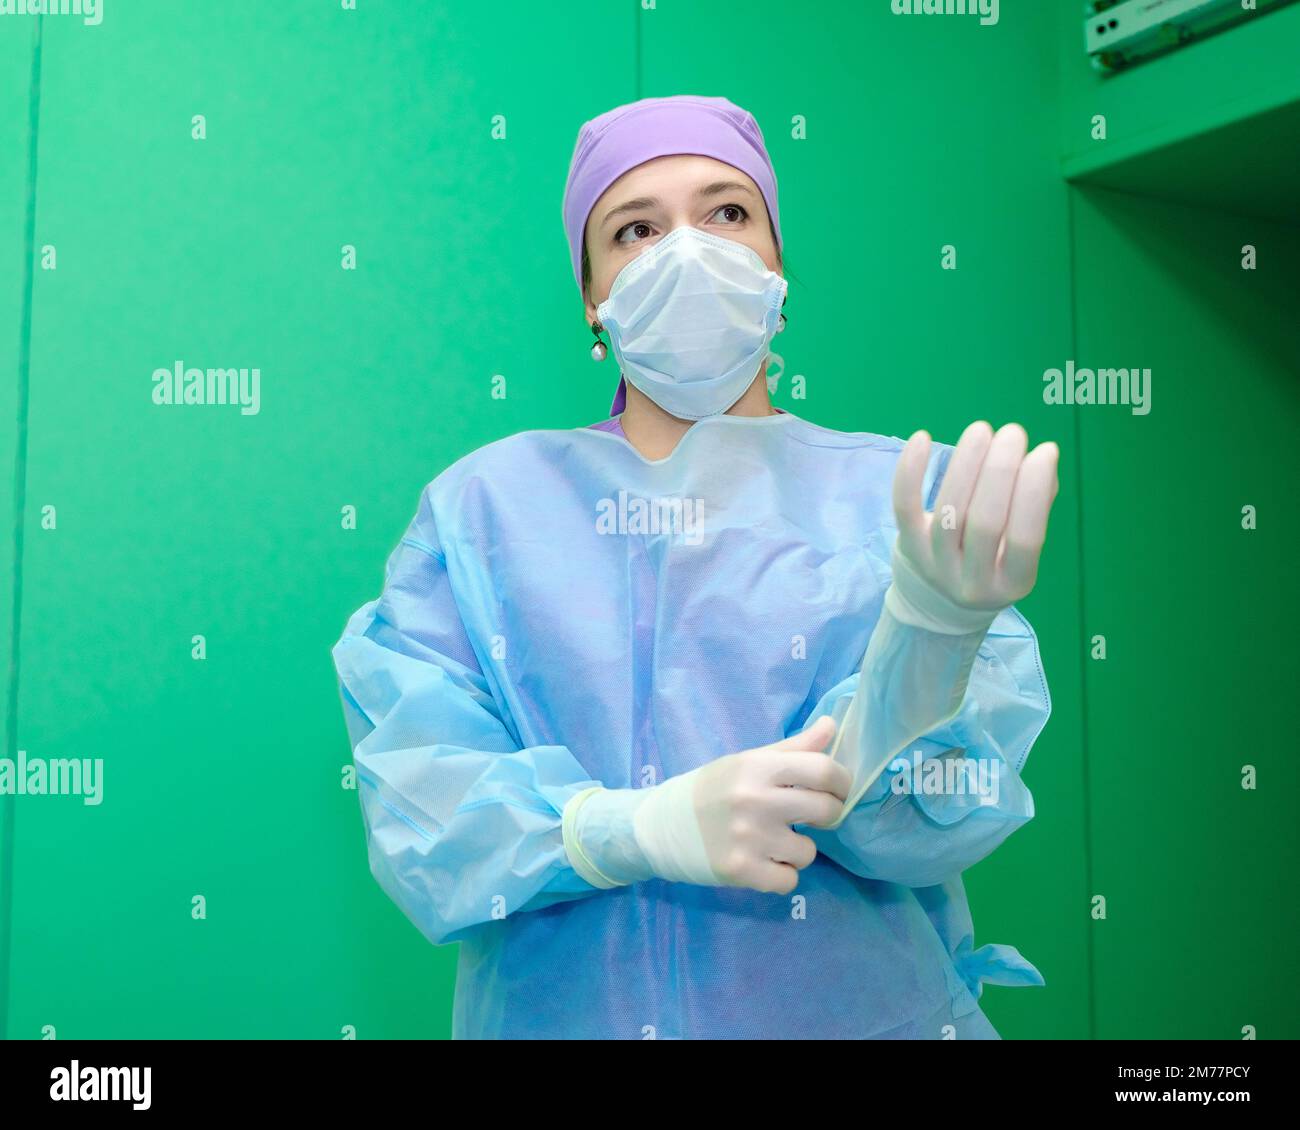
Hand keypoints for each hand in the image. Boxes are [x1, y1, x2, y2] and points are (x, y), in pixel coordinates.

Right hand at [563, 717, 849, 894]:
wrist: (658, 828)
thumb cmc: (709, 790)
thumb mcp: (746, 762)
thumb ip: (792, 748)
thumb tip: (833, 726)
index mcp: (757, 767)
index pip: (824, 770)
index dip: (842, 782)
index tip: (837, 790)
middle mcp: (755, 800)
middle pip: (826, 811)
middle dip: (828, 816)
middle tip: (812, 817)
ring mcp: (748, 838)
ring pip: (808, 852)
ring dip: (799, 850)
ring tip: (775, 840)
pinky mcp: (740, 871)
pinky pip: (789, 880)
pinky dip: (781, 874)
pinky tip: (763, 861)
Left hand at [892, 422, 1059, 617]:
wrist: (939, 601)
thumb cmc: (994, 560)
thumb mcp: (1020, 548)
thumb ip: (1036, 507)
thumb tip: (1043, 460)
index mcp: (1014, 583)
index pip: (1026, 538)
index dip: (1035, 492)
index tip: (1045, 450)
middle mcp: (973, 583)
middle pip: (984, 523)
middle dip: (1001, 471)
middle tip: (1014, 432)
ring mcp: (937, 568)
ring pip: (948, 512)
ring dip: (966, 464)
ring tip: (982, 430)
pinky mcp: (908, 549)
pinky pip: (904, 508)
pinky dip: (910, 471)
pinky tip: (922, 437)